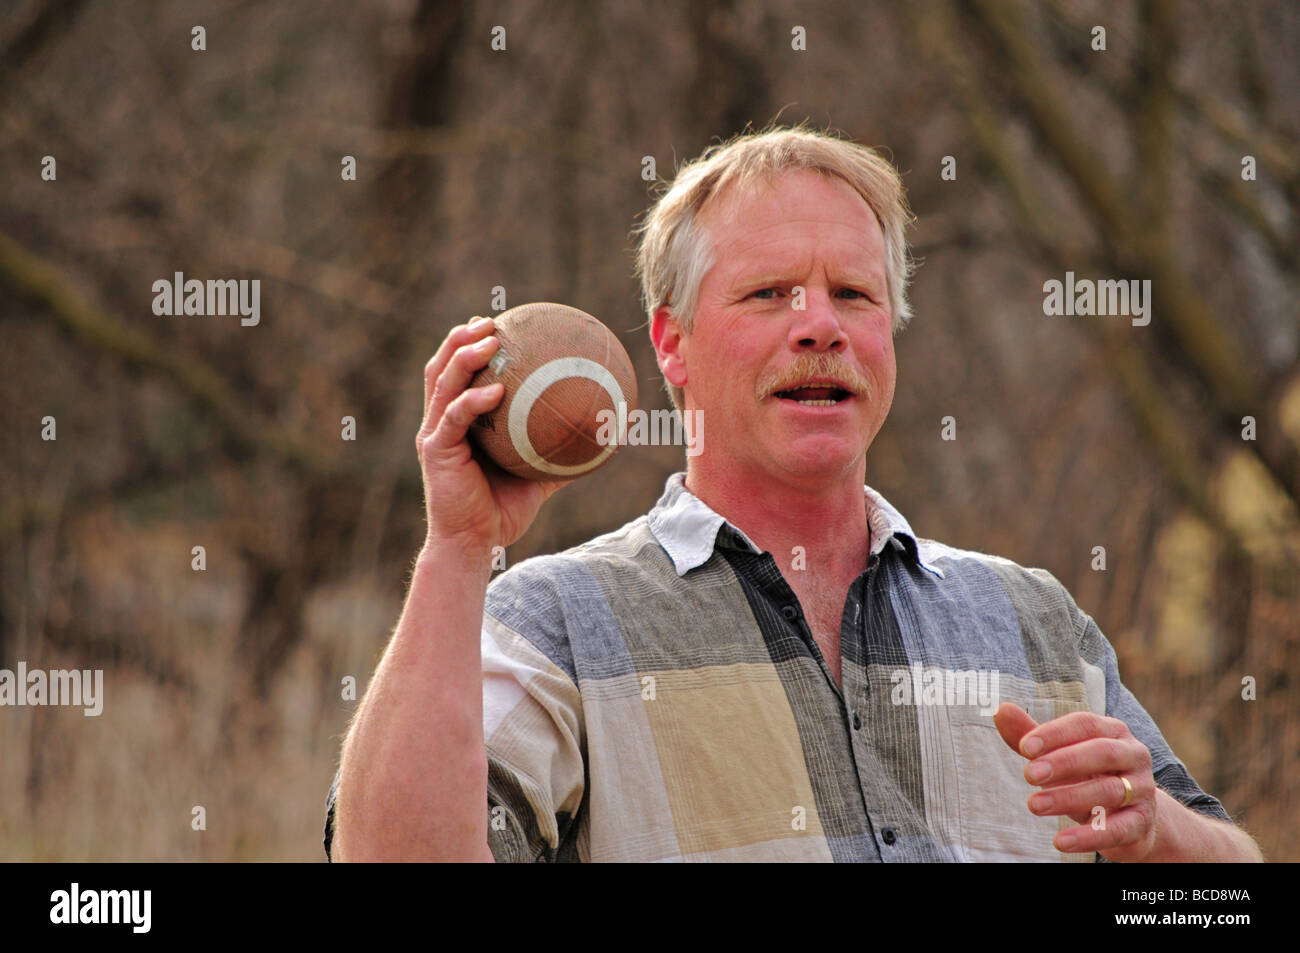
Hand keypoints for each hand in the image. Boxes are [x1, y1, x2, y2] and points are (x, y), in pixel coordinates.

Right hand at [418, 316, 571, 557]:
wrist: (475, 544)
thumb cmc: (503, 511)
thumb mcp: (538, 477)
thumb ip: (562, 454)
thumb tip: (606, 439)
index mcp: (459, 422)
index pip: (459, 374)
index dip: (471, 345)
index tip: (496, 324)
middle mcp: (441, 421)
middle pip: (442, 367)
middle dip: (461, 338)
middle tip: (489, 321)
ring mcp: (435, 434)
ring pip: (442, 383)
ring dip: (462, 357)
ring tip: (487, 340)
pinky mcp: (436, 452)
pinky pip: (454, 419)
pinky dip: (472, 402)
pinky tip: (493, 393)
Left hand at [993, 702, 1157, 860]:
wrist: (1131, 817)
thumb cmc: (1088, 776)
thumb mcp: (1059, 755)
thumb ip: (1031, 734)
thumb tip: (1000, 710)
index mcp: (1112, 731)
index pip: (1085, 724)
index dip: (1054, 734)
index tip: (1024, 747)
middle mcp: (1133, 755)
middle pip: (1101, 752)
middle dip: (1063, 762)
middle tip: (1028, 775)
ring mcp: (1141, 790)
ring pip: (1108, 791)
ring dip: (1068, 798)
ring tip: (1033, 805)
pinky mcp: (1142, 823)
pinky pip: (1118, 829)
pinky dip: (1089, 836)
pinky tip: (1060, 841)